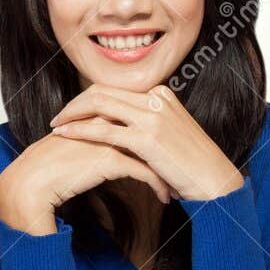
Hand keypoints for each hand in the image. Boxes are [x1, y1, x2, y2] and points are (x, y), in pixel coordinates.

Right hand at [0, 132, 173, 235]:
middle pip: (151, 130)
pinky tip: (166, 197)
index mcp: (98, 113)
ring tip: (179, 184)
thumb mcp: (75, 145)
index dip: (158, 136)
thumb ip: (95, 138)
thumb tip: (113, 145)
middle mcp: (106, 121)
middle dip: (170, 151)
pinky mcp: (108, 159)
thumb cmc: (49, 166)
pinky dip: (160, 185)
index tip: (169, 153)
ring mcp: (108, 138)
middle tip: (182, 167)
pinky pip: (145, 171)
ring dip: (169, 169)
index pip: (139, 118)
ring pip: (153, 150)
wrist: (31, 180)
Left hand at [48, 84, 243, 201]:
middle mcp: (156, 99)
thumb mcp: (169, 134)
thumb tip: (119, 126)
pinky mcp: (148, 138)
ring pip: (99, 104)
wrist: (214, 180)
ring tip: (56, 126)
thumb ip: (146, 123)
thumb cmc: (190, 164)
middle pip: (103, 91)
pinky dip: (80, 130)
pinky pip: (104, 129)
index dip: (88, 99)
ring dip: (72, 114)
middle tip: (58, 117)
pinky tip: (65, 135)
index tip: (72, 111)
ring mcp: (153, 116)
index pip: (115, 88)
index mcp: (161, 94)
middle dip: (76, 103)